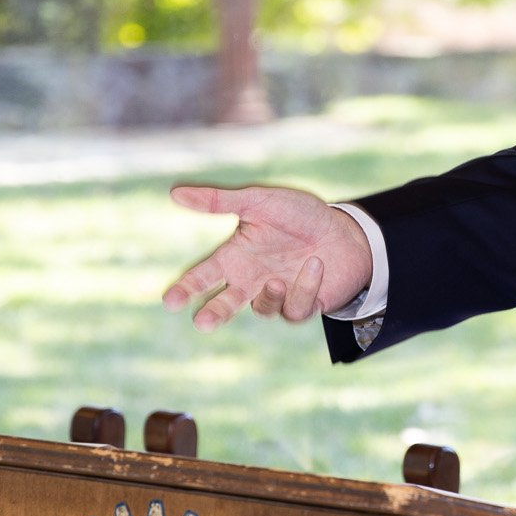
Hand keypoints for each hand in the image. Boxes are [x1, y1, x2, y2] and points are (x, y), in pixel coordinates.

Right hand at [162, 183, 373, 330]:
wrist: (346, 230)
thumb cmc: (301, 215)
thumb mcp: (261, 202)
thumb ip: (221, 201)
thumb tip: (176, 192)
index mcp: (236, 257)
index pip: (204, 276)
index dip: (186, 288)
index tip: (170, 300)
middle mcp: (252, 280)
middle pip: (224, 305)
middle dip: (213, 314)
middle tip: (202, 322)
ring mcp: (277, 296)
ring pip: (262, 310)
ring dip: (269, 295)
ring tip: (277, 278)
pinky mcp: (303, 306)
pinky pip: (296, 307)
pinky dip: (305, 286)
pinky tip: (315, 264)